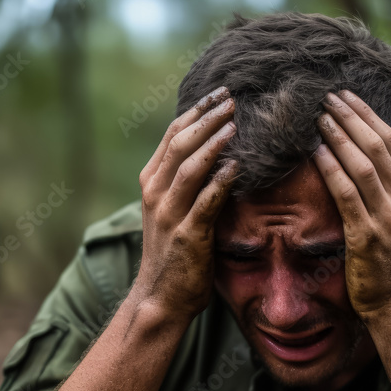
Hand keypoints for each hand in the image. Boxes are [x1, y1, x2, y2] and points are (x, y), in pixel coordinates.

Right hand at [132, 86, 238, 321]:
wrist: (160, 297)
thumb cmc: (174, 252)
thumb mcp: (174, 209)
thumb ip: (187, 182)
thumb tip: (219, 152)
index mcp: (152, 183)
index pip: (173, 135)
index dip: (196, 111)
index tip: (219, 94)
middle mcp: (156, 193)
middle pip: (180, 143)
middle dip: (207, 117)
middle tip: (232, 99)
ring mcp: (170, 213)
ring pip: (190, 167)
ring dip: (213, 142)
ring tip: (235, 123)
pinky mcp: (187, 235)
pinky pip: (205, 201)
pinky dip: (221, 181)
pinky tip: (238, 166)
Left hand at [313, 90, 390, 321]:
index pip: (390, 139)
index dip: (366, 114)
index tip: (344, 95)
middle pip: (376, 145)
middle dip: (349, 117)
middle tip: (325, 96)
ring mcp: (387, 217)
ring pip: (362, 165)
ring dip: (337, 137)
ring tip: (317, 116)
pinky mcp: (367, 235)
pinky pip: (347, 194)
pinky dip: (331, 170)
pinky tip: (315, 152)